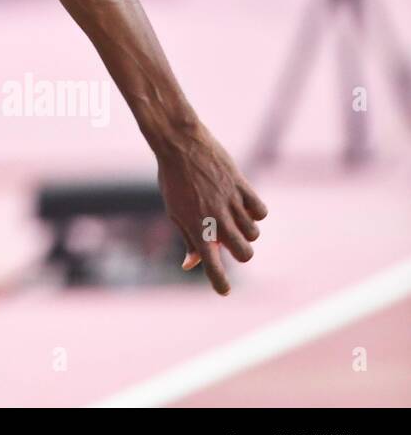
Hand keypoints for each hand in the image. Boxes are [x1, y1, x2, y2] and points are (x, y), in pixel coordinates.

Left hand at [155, 121, 267, 294]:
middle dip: (241, 253)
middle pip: (245, 254)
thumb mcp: (174, 211)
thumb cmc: (173, 180)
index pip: (211, 265)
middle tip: (232, 241)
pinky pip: (261, 212)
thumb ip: (187, 238)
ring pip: (254, 233)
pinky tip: (243, 204)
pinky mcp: (242, 186)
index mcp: (196, 228)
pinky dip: (255, 212)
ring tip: (232, 216)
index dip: (219, 282)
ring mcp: (231, 203)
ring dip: (247, 231)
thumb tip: (190, 264)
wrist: (179, 144)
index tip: (224, 290)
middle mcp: (216, 219)